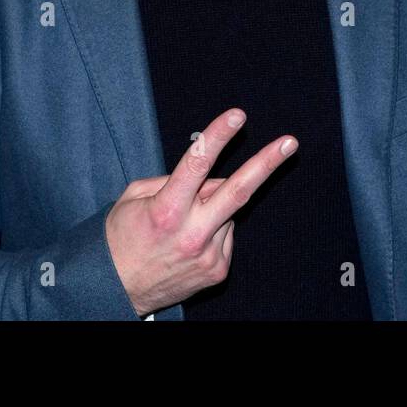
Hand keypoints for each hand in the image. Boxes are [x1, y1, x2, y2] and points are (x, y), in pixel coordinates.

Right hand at [104, 108, 297, 315]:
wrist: (115, 290)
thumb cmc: (121, 237)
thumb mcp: (134, 198)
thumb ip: (172, 181)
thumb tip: (211, 176)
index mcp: (166, 210)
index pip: (197, 164)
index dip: (218, 136)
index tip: (238, 116)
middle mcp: (191, 233)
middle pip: (238, 191)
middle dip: (266, 163)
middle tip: (291, 142)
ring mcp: (209, 255)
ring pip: (227, 212)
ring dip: (213, 207)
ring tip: (182, 225)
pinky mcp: (218, 271)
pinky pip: (226, 235)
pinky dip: (214, 229)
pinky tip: (189, 242)